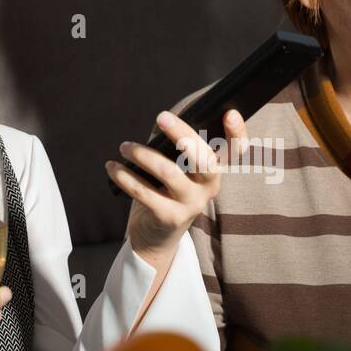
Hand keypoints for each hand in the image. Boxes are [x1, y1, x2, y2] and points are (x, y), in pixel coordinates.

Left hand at [106, 109, 249, 267]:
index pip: (235, 150)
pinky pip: (144, 192)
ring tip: (125, 147)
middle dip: (183, 134)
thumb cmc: (165, 190)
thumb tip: (160, 123)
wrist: (158, 236)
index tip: (230, 114)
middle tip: (162, 117)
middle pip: (203, 158)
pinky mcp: (169, 217)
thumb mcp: (176, 168)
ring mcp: (191, 204)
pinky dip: (124, 176)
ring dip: (142, 154)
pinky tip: (113, 167)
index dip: (237, 133)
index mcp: (215, 170)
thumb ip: (174, 146)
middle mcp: (209, 187)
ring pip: (168, 172)